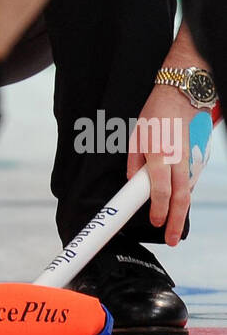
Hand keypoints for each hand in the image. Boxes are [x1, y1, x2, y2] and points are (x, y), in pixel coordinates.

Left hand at [126, 86, 198, 245]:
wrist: (181, 95)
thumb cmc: (156, 112)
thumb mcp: (136, 135)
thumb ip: (135, 161)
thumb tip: (135, 182)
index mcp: (159, 154)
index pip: (161, 190)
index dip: (159, 210)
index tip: (155, 223)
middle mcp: (178, 159)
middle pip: (181, 198)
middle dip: (175, 221)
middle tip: (170, 239)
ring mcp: (192, 158)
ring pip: (188, 190)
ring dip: (181, 210)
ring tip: (173, 226)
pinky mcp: (199, 156)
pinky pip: (191, 179)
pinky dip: (185, 193)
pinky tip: (178, 202)